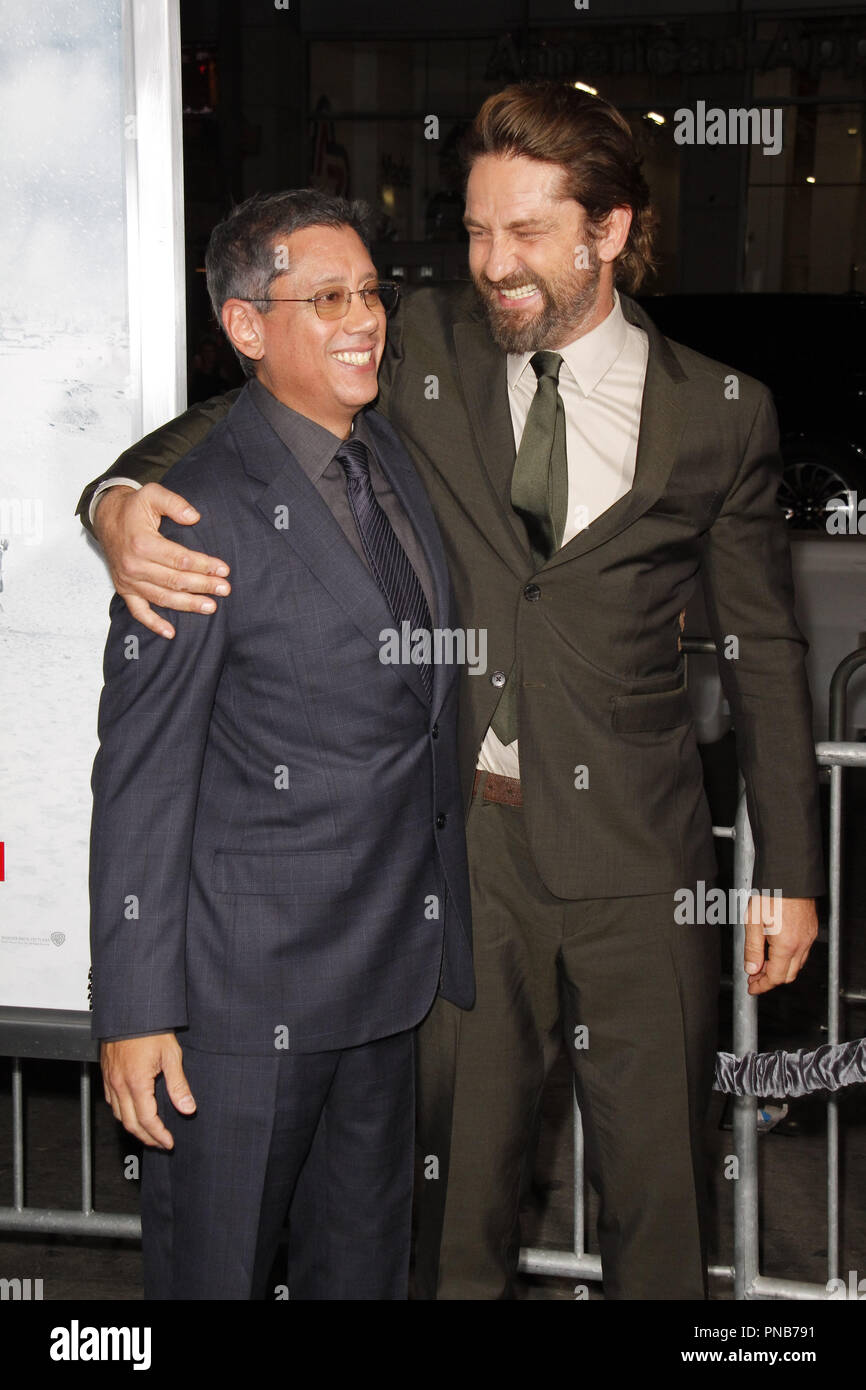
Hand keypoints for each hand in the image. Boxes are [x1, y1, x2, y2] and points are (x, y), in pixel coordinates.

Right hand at [94, 483, 230, 638]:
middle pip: (175, 580)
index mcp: (142, 543)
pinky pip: (138, 612)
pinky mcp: (124, 589)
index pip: (180, 559)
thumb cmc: (133, 508)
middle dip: (203, 586)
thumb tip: (194, 517)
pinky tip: (170, 632)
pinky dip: (153, 624)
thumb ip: (174, 503)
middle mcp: (134, 565)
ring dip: (187, 605)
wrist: (107, 518)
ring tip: (210, 607)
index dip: (204, 565)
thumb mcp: (152, 494)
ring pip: (162, 598)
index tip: (223, 569)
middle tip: (225, 589)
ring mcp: (128, 580)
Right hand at [101, 1033, 195, 1148]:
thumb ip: (179, 1085)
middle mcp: (119, 1085)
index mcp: (136, 1083)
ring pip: (118, 1115)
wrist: (130, 1012)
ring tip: (149, 1133)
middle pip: (130, 1123)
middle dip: (146, 1137)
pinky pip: (111, 1102)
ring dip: (134, 1128)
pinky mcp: (106, 1075)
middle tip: (160, 1143)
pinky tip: (133, 1112)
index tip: (169, 1142)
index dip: (158, 1135)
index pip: (147, 1120)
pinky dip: (122, 1113)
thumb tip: (188, 1108)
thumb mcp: (171, 1055)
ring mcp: (110, 1080)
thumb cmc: (151, 1030)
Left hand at [743, 895, 816, 994]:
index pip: (775, 977)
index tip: (752, 988)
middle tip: (754, 977)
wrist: (789, 876)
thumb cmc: (771, 893)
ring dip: (780, 969)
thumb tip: (751, 969)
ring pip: (797, 965)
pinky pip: (802, 952)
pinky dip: (789, 958)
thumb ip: (752, 949)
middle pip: (788, 975)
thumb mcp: (753, 922)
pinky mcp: (811, 930)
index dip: (762, 986)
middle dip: (770, 980)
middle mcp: (801, 944)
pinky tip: (776, 951)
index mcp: (786, 945)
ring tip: (762, 964)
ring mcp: (809, 937)